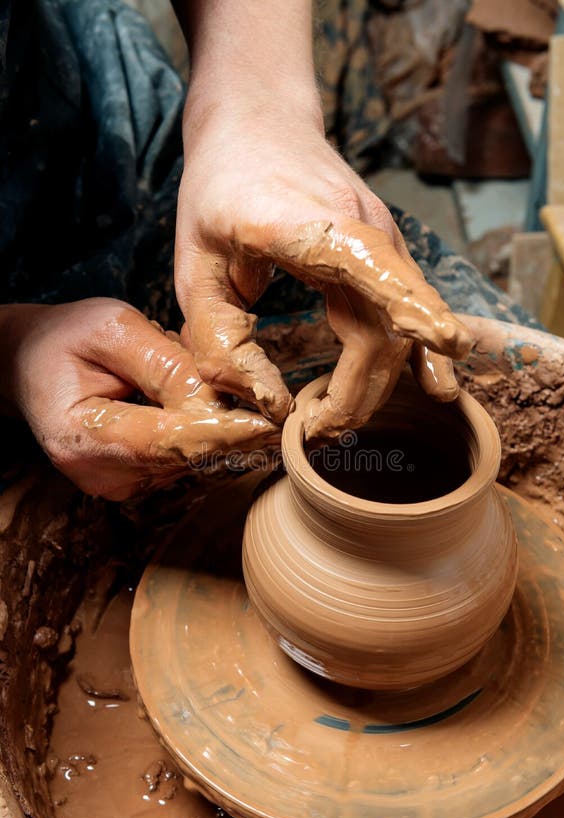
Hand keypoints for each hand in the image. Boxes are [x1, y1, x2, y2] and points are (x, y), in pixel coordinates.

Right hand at [0, 299, 277, 499]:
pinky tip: (182, 397)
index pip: (170, 441)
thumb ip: (164, 364)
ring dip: (211, 420)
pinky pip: (186, 456)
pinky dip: (197, 426)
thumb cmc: (67, 339)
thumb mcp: (112, 328)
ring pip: (193, 457)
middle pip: (188, 455)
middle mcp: (101, 474)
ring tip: (189, 376)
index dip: (226, 432)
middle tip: (263, 396)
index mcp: (82, 437)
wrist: (31, 362)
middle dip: (230, 424)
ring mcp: (119, 484)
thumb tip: (218, 398)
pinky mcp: (138, 481)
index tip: (273, 423)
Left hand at [175, 102, 472, 439]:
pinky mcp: (385, 251)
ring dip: (375, 383)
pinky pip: (406, 309)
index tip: (442, 341)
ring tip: (335, 423)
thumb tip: (267, 403)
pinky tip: (434, 386)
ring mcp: (380, 237)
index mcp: (300, 221)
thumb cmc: (220, 191)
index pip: (364, 258)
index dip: (404, 300)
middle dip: (357, 393)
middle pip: (384, 323)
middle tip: (316, 434)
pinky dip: (415, 353)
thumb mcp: (192, 264)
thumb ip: (218, 335)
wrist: (258, 122)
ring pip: (399, 325)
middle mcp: (358, 225)